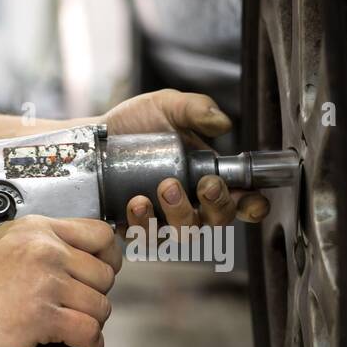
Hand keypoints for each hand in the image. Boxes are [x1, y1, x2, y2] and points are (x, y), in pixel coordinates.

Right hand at [0, 216, 121, 346]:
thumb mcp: (4, 249)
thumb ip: (42, 248)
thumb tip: (83, 262)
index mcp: (36, 229)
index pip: (100, 233)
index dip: (108, 258)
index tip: (99, 277)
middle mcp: (43, 249)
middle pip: (105, 275)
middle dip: (94, 299)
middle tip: (73, 313)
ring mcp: (44, 281)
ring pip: (101, 306)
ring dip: (90, 326)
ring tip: (70, 335)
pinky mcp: (42, 315)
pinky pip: (90, 332)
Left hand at [101, 89, 270, 229]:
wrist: (93, 138)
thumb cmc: (135, 124)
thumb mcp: (167, 107)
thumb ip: (195, 109)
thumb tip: (222, 123)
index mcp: (208, 177)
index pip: (242, 199)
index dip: (253, 206)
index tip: (252, 201)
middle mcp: (192, 203)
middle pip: (219, 220)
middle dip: (218, 206)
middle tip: (206, 185)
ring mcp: (166, 221)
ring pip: (186, 234)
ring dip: (181, 214)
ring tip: (164, 187)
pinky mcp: (137, 230)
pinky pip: (148, 239)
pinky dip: (145, 224)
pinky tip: (136, 203)